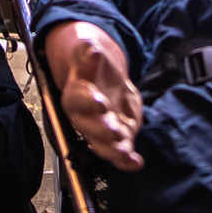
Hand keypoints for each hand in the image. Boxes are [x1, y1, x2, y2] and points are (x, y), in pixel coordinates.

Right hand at [43, 22, 143, 170]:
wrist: (104, 78)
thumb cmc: (93, 67)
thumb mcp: (89, 52)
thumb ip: (87, 52)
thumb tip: (91, 50)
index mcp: (75, 95)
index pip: (77, 100)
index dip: (87, 102)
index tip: (100, 101)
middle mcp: (85, 117)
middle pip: (89, 128)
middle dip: (101, 130)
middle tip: (114, 130)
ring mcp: (101, 130)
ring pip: (102, 145)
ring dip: (113, 150)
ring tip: (125, 153)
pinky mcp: (118, 137)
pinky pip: (119, 152)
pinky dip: (126, 160)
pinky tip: (136, 163)